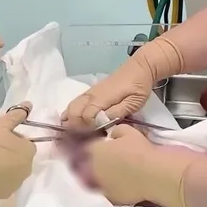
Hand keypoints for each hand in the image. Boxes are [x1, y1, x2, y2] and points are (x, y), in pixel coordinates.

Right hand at [0, 104, 35, 206]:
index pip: (26, 142)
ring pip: (15, 170)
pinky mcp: (6, 194)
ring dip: (6, 166)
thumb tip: (29, 104)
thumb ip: (16, 115)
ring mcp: (17, 184)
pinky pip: (6, 182)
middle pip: (22, 157)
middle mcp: (28, 169)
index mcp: (29, 151)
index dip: (13, 139)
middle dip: (12, 153)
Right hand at [63, 37, 182, 127]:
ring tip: (72, 132)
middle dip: (75, 126)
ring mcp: (90, 93)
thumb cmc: (138, 87)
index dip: (86, 129)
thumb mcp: (134, 102)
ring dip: (70, 120)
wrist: (139, 68)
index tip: (91, 139)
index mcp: (102, 98)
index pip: (86, 117)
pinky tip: (67, 120)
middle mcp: (91, 95)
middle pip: (75, 112)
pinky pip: (75, 102)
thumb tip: (101, 122)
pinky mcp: (91, 92)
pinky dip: (70, 112)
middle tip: (81, 138)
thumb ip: (117, 113)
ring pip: (72, 107)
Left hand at [80, 125, 192, 206]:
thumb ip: (116, 131)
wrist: (152, 174)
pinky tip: (110, 186)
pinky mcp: (109, 197)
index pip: (83, 147)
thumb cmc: (140, 150)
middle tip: (88, 162)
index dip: (85, 147)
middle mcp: (92, 167)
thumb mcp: (128, 131)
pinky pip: (103, 192)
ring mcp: (100, 184)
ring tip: (98, 175)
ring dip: (91, 177)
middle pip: (82, 166)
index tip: (85, 147)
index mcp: (95, 150)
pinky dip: (105, 188)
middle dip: (83, 163)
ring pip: (89, 181)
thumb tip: (112, 135)